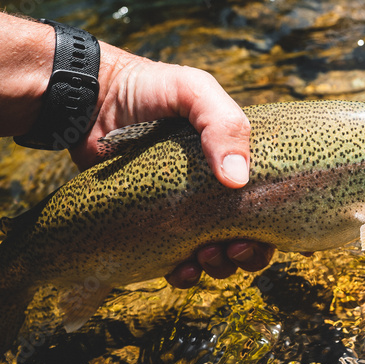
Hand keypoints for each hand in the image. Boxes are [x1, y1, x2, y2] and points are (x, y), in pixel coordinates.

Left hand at [69, 43, 275, 285]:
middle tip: (232, 248)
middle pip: (247, 239)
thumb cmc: (149, 89)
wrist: (92, 100)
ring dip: (218, 266)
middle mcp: (212, 192)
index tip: (257, 235)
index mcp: (233, 164)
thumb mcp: (194, 91)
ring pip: (213, 256)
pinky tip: (180, 268)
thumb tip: (238, 181)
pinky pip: (173, 262)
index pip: (267, 206)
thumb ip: (223, 124)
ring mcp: (181, 212)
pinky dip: (184, 273)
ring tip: (205, 255)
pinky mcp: (150, 226)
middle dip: (247, 254)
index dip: (271, 230)